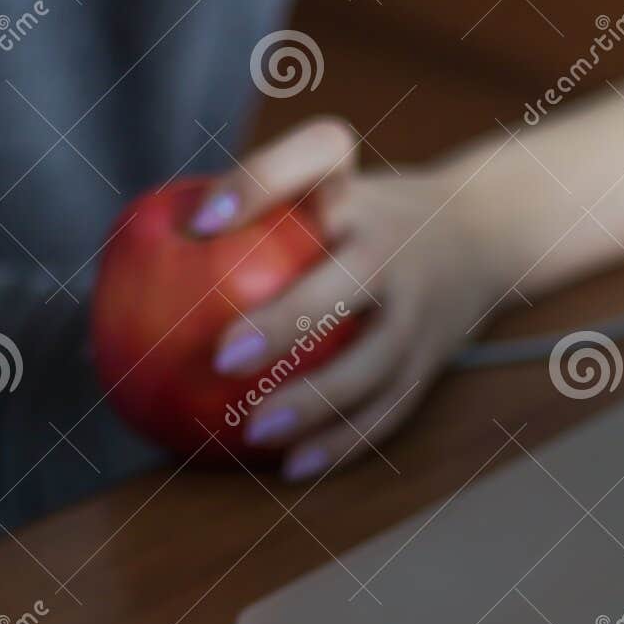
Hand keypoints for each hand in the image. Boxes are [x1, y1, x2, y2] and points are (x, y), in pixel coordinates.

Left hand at [191, 119, 509, 481]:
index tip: (202, 219)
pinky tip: (292, 467)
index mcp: (358, 193)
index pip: (318, 156)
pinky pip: (388, 411)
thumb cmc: (363, 216)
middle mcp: (396, 245)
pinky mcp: (430, 361)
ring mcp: (420, 309)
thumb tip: (141, 239)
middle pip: (354, 280)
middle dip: (292, 318)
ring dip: (319, 401)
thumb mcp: (325, 187)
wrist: (481, 236)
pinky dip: (343, 443)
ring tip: (256, 429)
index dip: (262, 181)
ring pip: (377, 362)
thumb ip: (249, 207)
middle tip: (224, 357)